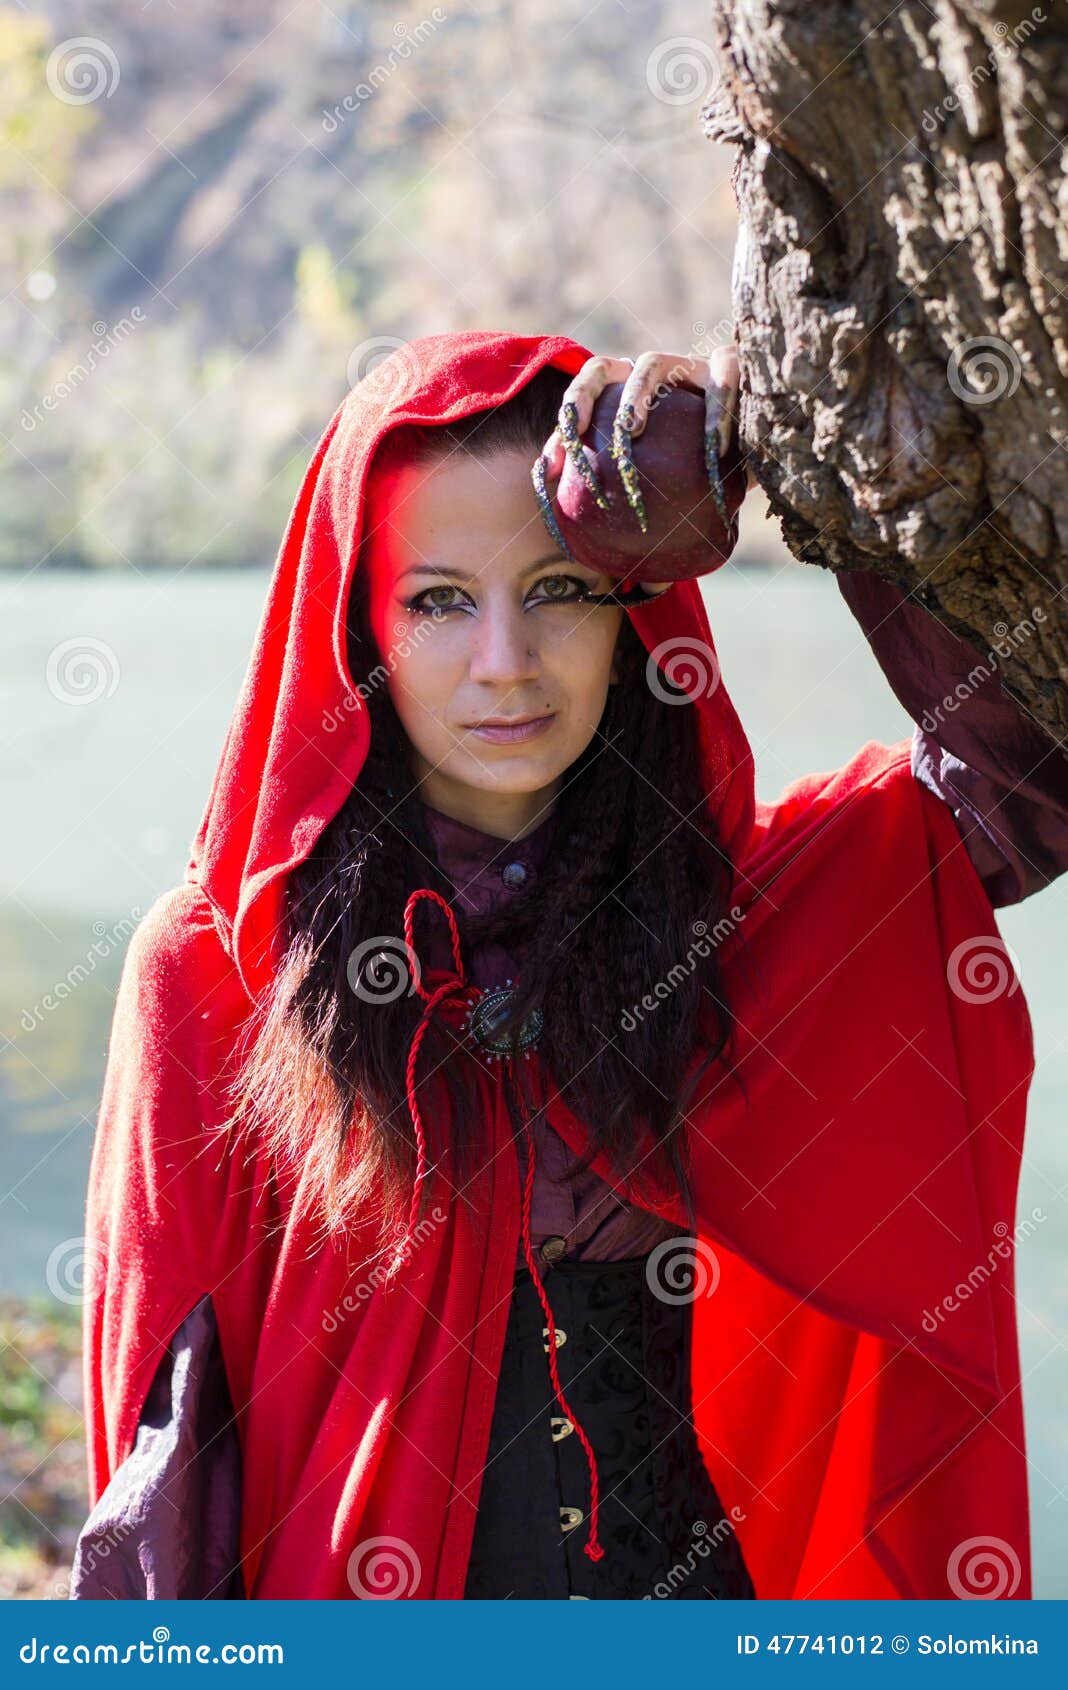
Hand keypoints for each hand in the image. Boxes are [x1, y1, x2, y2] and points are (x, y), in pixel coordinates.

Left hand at [537, 347, 747, 593]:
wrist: (767, 453)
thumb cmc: (711, 484)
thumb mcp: (677, 506)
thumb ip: (656, 534)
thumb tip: (635, 586)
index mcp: (629, 402)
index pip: (581, 402)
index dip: (560, 429)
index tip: (553, 465)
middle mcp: (653, 378)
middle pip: (603, 370)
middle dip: (581, 398)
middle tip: (578, 435)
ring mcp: (690, 367)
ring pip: (653, 364)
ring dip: (637, 394)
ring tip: (632, 431)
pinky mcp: (734, 365)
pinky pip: (725, 378)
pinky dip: (718, 410)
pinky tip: (716, 448)